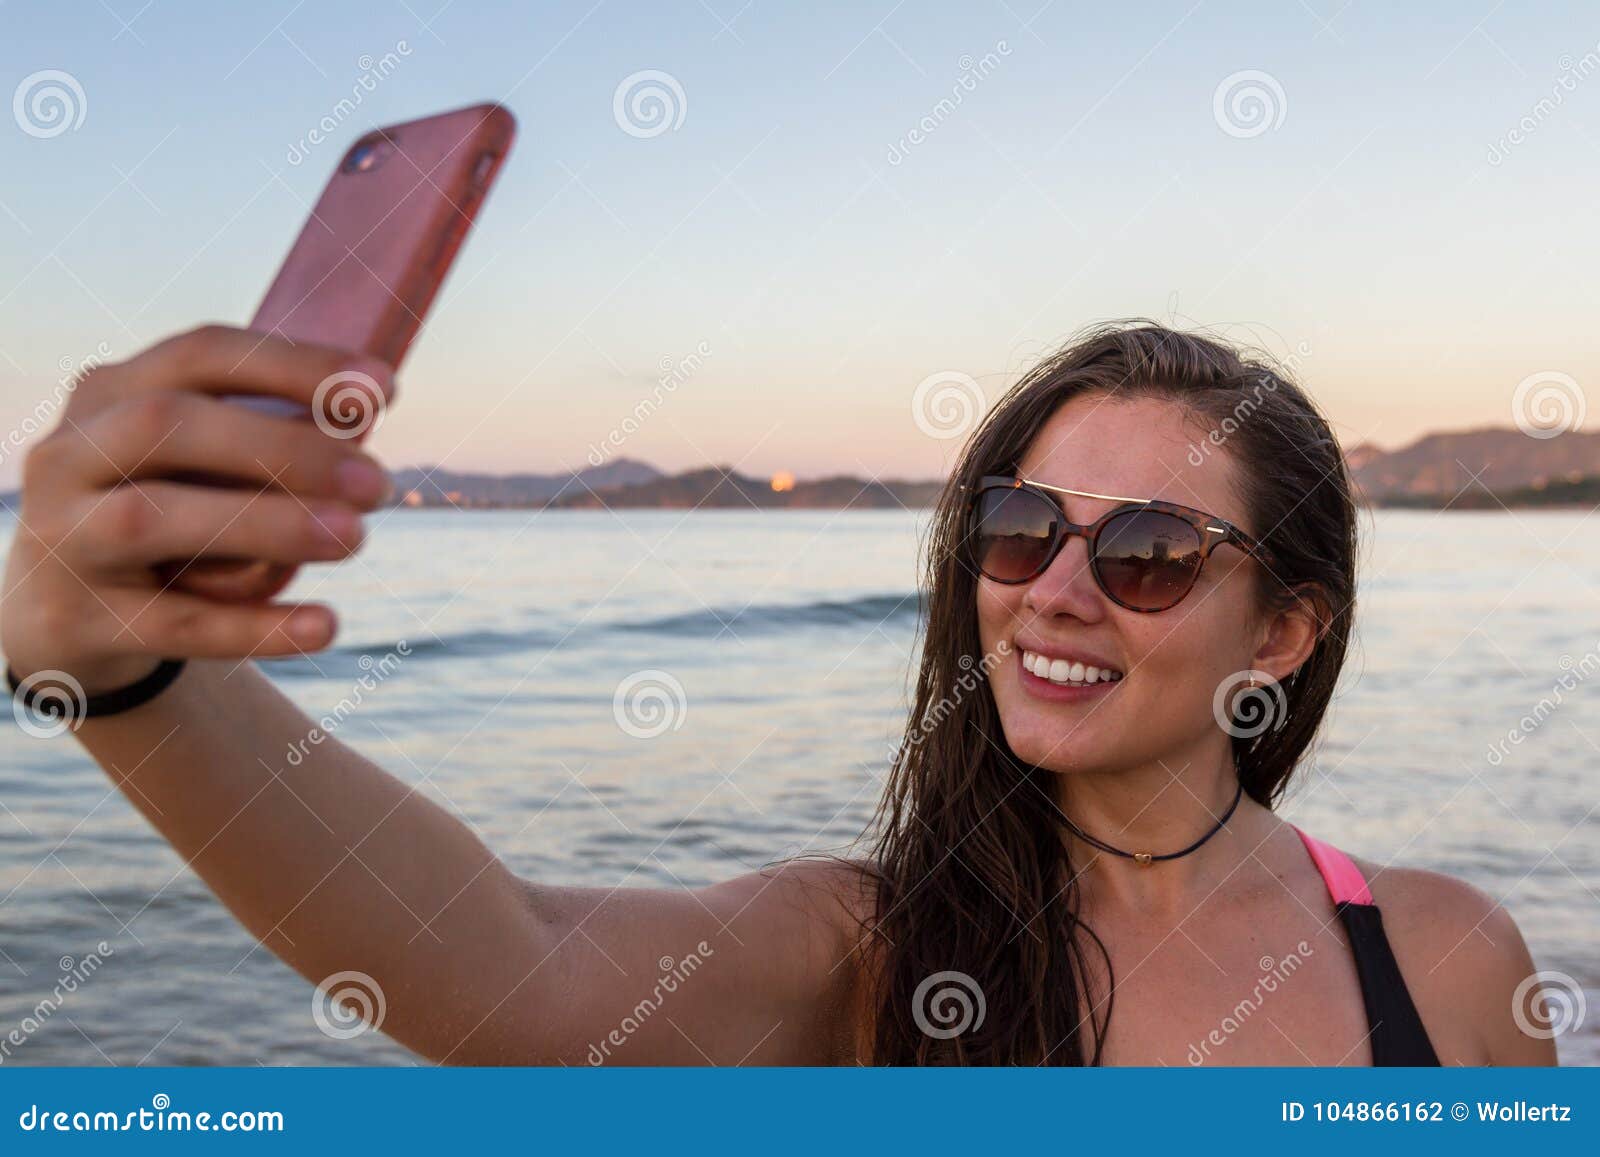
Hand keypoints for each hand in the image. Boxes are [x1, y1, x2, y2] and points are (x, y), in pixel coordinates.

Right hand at [1, 325, 396, 693]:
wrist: (62, 616)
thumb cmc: (166, 514)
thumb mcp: (197, 466)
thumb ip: (262, 439)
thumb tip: (364, 423)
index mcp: (110, 393)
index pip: (202, 355)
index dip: (296, 365)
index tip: (384, 389)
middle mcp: (70, 454)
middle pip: (167, 426)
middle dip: (284, 449)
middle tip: (377, 483)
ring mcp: (62, 536)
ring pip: (153, 520)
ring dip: (267, 524)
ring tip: (356, 538)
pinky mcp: (77, 619)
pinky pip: (174, 623)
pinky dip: (255, 627)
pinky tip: (325, 626)